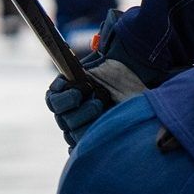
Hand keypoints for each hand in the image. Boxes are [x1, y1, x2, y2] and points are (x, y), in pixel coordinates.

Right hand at [44, 10, 155, 146]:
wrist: (141, 94)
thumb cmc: (121, 79)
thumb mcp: (103, 67)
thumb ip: (85, 63)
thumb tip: (65, 45)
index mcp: (65, 92)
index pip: (52, 100)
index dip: (64, 97)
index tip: (82, 90)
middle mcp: (68, 111)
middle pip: (62, 119)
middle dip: (81, 111)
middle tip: (99, 101)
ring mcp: (77, 128)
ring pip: (71, 134)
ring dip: (89, 124)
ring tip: (106, 113)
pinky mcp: (89, 142)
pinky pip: (77, 148)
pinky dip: (86, 144)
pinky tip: (98, 136)